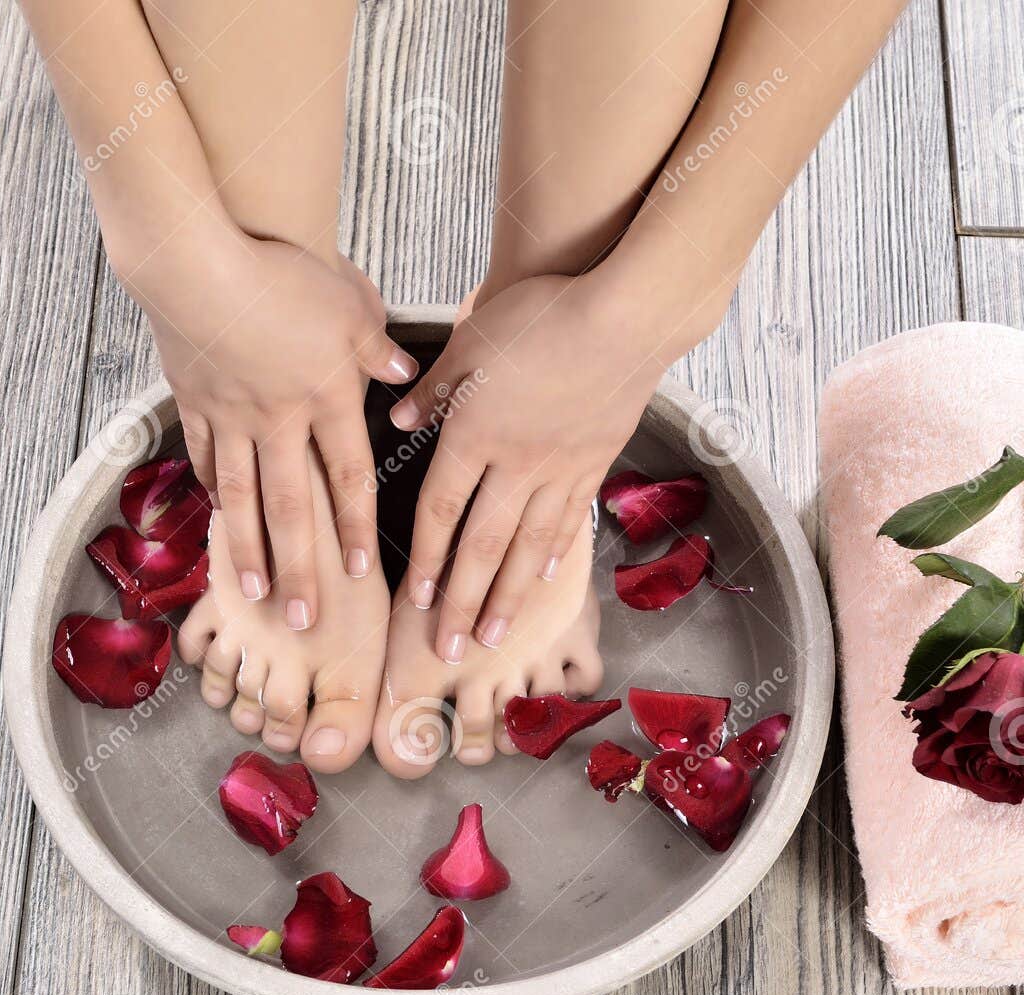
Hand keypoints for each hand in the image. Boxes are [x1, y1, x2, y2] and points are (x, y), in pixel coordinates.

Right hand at [121, 228, 413, 629]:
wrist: (198, 259)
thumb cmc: (282, 274)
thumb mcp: (351, 303)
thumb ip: (379, 346)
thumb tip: (408, 371)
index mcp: (326, 398)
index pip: (350, 477)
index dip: (356, 528)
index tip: (360, 573)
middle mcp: (279, 420)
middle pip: (293, 507)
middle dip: (302, 568)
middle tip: (306, 618)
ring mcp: (231, 415)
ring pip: (243, 497)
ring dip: (249, 551)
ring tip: (253, 594)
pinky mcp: (193, 400)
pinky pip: (207, 455)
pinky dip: (214, 489)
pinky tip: (219, 516)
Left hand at [389, 273, 675, 661]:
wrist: (625, 316)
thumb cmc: (544, 314)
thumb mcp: (472, 338)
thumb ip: (434, 385)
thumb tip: (397, 419)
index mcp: (475, 432)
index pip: (441, 509)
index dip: (426, 560)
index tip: (415, 602)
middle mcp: (516, 463)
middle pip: (482, 546)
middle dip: (462, 604)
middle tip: (449, 650)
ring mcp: (560, 468)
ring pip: (527, 546)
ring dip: (506, 597)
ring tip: (493, 637)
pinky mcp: (595, 462)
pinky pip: (569, 518)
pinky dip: (553, 553)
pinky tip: (543, 578)